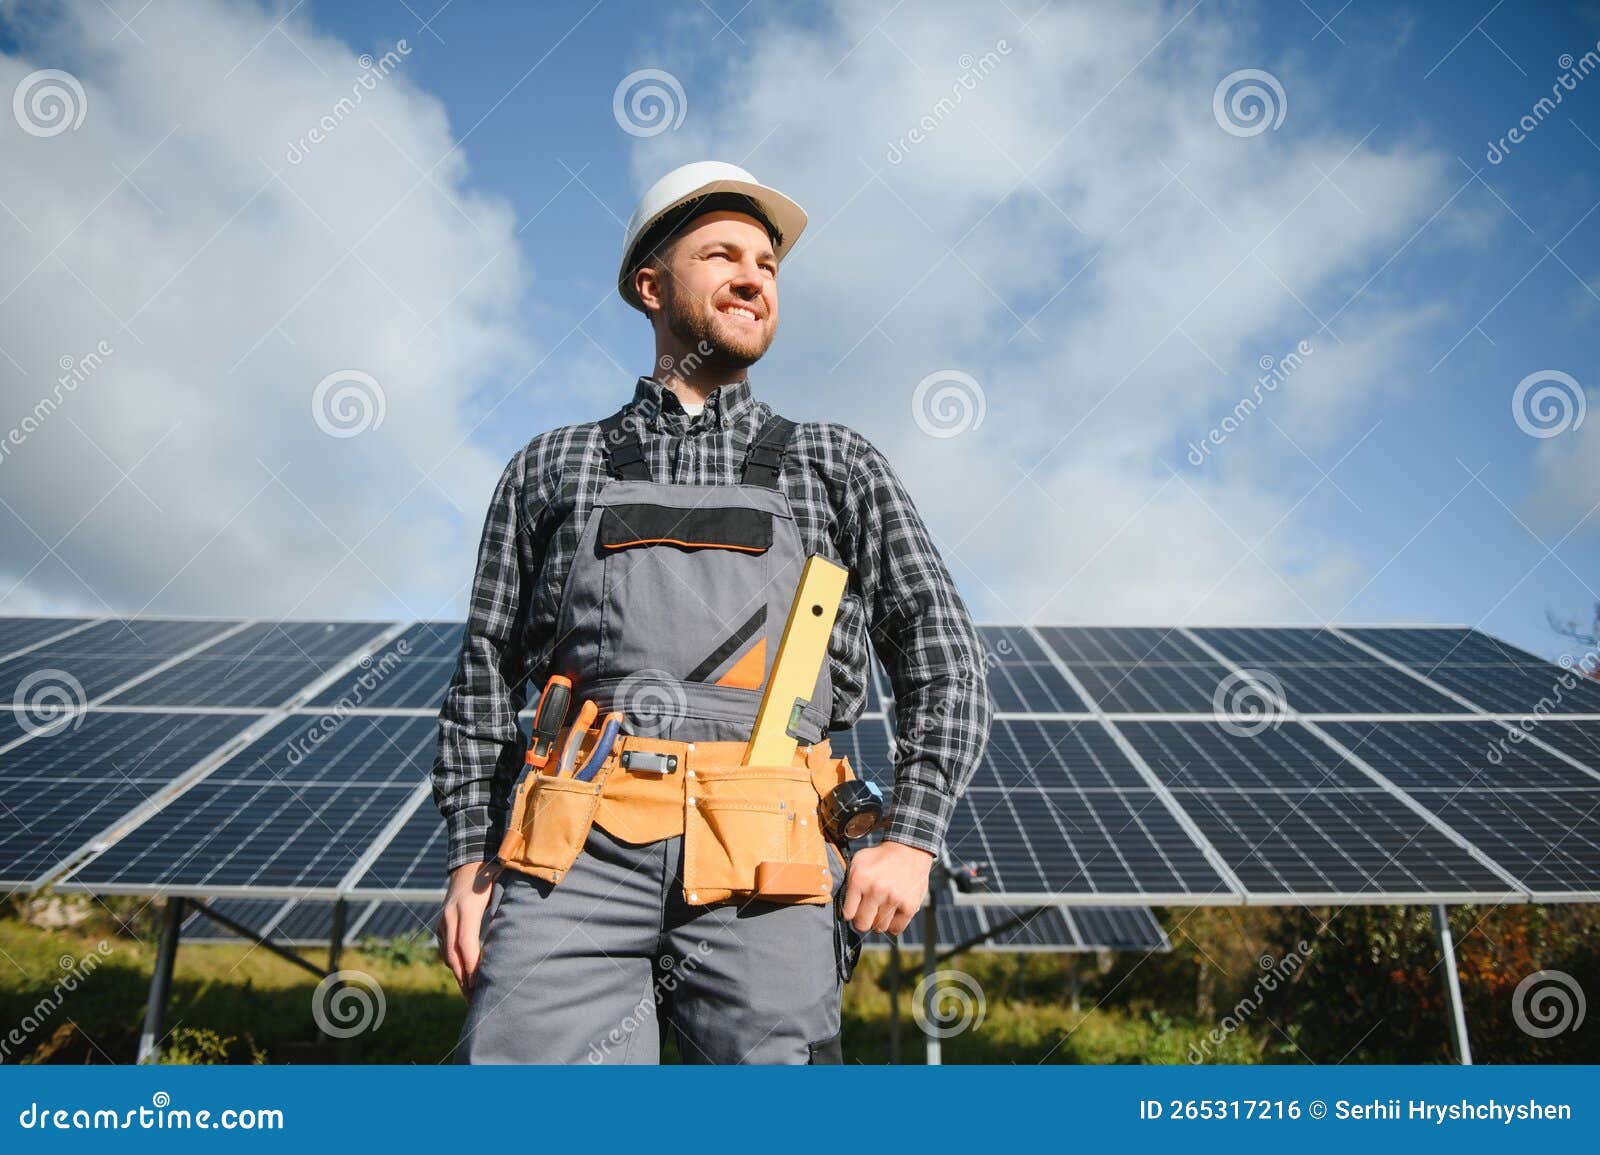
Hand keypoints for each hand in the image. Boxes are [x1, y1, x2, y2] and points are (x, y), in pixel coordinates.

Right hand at [437, 859, 499, 999]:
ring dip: (459, 975)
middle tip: (476, 1000)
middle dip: (464, 979)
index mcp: (467, 907)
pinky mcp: (441, 924)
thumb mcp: (501, 888)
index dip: (473, 964)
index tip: (481, 983)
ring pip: (447, 954)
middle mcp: (450, 915)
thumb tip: (514, 936)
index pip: (466, 943)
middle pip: (453, 954)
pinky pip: (446, 949)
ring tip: (472, 995)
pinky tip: (466, 978)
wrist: (469, 862)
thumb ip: (506, 910)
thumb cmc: (492, 875)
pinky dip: (455, 965)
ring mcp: (443, 920)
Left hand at [839, 840, 933, 935]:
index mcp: (859, 879)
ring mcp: (893, 898)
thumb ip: (848, 882)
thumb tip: (840, 907)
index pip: (848, 914)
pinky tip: (892, 914)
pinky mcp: (909, 906)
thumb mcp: (858, 861)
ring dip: (879, 922)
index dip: (850, 914)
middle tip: (867, 913)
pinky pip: (896, 929)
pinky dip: (893, 925)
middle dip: (863, 920)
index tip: (854, 910)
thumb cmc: (880, 858)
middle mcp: (876, 889)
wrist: (908, 850)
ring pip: (879, 928)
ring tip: (881, 910)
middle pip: (862, 924)